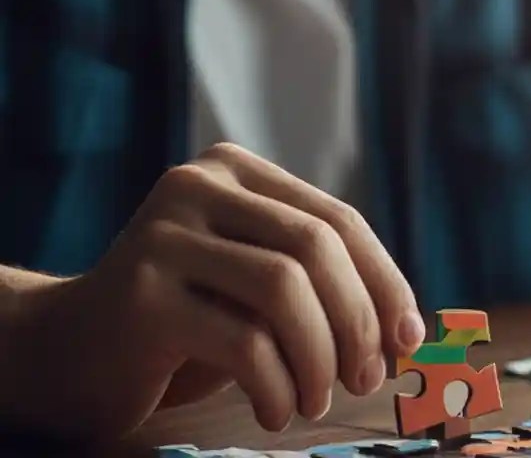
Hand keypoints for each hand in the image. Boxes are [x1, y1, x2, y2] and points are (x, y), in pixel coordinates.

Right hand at [15, 143, 424, 436]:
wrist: (69, 351)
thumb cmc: (186, 321)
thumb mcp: (255, 284)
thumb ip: (320, 282)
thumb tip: (410, 330)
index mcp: (236, 171)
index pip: (339, 220)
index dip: (385, 283)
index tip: (410, 340)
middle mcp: (197, 185)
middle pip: (317, 247)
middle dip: (358, 320)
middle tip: (368, 378)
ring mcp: (163, 235)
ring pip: (284, 289)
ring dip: (319, 357)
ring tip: (316, 400)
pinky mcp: (140, 293)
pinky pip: (241, 340)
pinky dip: (275, 385)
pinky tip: (276, 410)